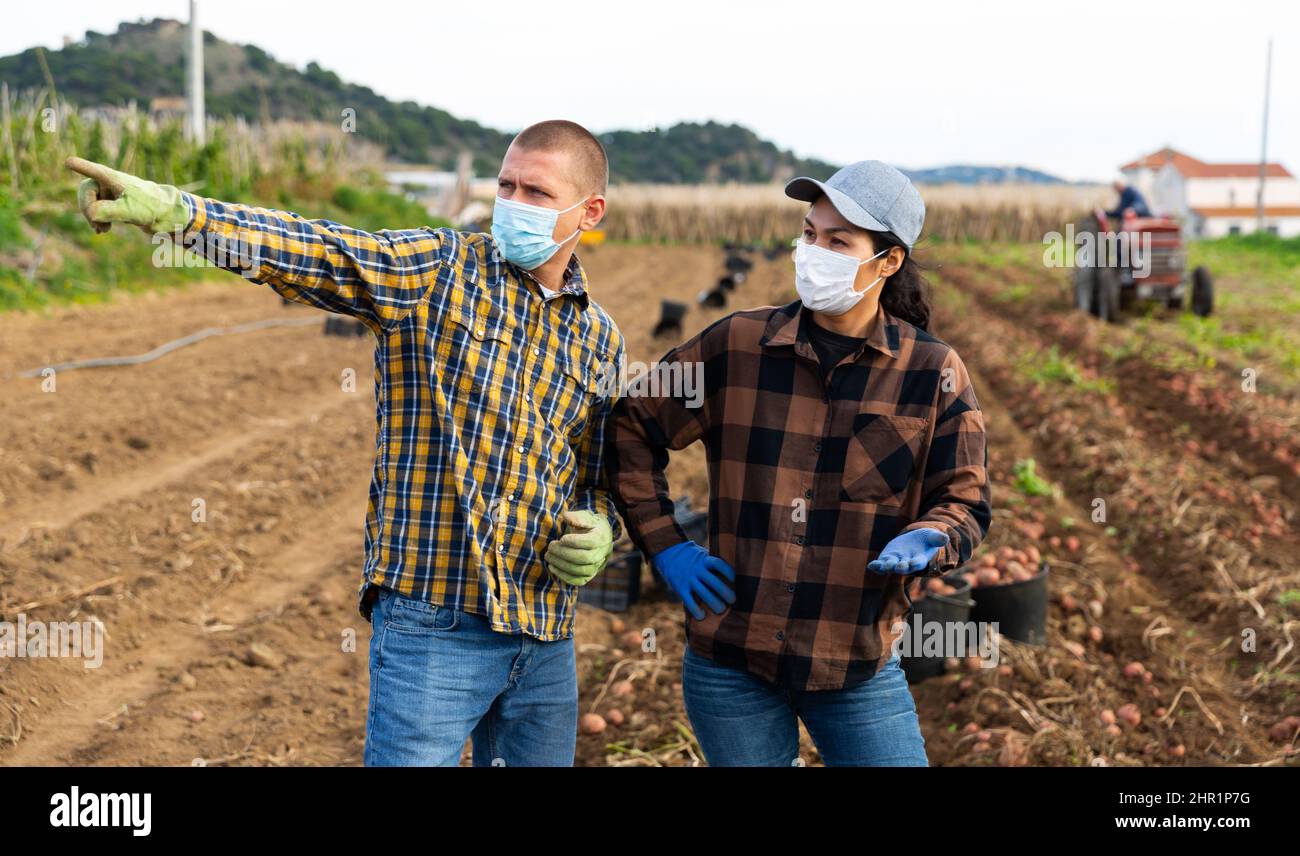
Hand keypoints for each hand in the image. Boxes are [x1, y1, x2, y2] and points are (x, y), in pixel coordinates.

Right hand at [65, 156, 190, 235]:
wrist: (166, 214)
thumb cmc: (151, 208)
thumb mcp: (130, 211)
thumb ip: (108, 211)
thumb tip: (90, 214)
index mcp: (113, 179)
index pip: (93, 171)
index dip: (81, 167)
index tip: (69, 162)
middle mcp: (109, 182)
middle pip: (85, 191)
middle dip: (87, 208)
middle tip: (95, 224)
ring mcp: (110, 192)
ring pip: (90, 201)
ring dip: (92, 216)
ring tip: (101, 230)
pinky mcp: (113, 201)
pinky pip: (96, 208)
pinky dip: (96, 219)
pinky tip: (101, 230)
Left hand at [544, 510, 612, 586]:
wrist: (599, 538)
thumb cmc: (589, 525)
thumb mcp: (586, 517)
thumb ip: (577, 517)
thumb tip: (566, 517)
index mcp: (602, 537)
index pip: (591, 542)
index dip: (575, 541)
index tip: (562, 538)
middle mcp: (602, 554)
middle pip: (584, 558)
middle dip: (564, 553)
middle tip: (550, 546)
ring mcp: (597, 567)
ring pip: (580, 571)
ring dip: (561, 564)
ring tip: (548, 556)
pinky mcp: (589, 576)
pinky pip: (578, 581)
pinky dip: (563, 576)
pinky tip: (552, 567)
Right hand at [652, 541, 734, 620]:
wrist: (670, 554)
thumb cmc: (694, 558)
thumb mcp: (704, 555)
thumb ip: (714, 563)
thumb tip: (734, 574)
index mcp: (704, 560)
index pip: (718, 564)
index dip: (728, 571)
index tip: (734, 579)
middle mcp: (697, 569)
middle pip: (713, 581)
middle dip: (724, 592)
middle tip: (733, 600)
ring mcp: (688, 579)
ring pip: (702, 592)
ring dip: (713, 602)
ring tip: (721, 609)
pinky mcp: (680, 587)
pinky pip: (688, 600)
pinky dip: (695, 609)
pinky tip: (702, 616)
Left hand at [868, 528, 948, 573]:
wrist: (914, 541)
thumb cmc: (926, 540)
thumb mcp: (932, 536)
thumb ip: (937, 538)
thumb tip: (945, 538)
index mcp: (919, 559)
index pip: (918, 563)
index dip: (916, 563)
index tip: (914, 563)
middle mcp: (907, 563)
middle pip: (904, 567)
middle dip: (901, 567)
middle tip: (899, 567)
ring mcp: (896, 562)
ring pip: (891, 566)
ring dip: (886, 567)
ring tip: (881, 566)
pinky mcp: (887, 559)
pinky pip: (880, 565)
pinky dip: (876, 566)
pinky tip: (871, 566)